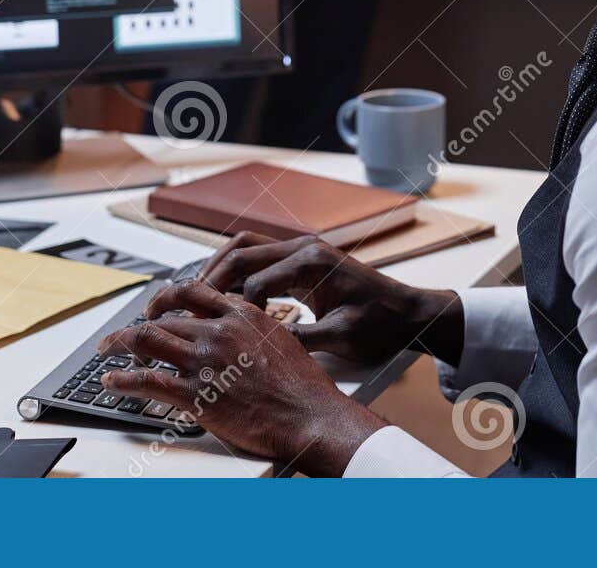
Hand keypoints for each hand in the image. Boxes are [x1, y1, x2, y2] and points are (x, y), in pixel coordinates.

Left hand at [97, 279, 385, 475]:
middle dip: (138, 323)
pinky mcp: (195, 394)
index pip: (193, 291)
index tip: (157, 305)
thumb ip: (254, 330)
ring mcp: (204, 361)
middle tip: (124, 334)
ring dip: (119, 344)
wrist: (311, 415)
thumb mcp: (282, 341)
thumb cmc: (304, 386)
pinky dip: (122, 380)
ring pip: (147, 340)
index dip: (167, 297)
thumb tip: (238, 332)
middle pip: (164, 316)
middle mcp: (218, 331)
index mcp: (242, 314)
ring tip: (107, 349)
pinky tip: (112, 382)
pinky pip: (147, 381)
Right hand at [198, 231, 463, 365]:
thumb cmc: (383, 325)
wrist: (411, 313)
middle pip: (241, 253)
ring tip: (197, 293)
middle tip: (186, 304)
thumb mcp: (341, 339)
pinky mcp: (304, 260)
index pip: (254, 283)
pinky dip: (238, 271)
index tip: (216, 333)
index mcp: (311, 264)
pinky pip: (260, 256)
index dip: (233, 310)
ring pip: (246, 247)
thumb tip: (258, 348)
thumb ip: (299, 340)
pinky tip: (226, 294)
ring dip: (220, 267)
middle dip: (210, 278)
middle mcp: (304, 249)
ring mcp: (303, 250)